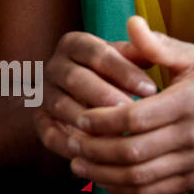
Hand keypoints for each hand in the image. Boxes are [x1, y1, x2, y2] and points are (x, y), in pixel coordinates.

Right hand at [34, 24, 157, 162]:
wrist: (99, 100)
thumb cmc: (124, 76)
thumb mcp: (133, 59)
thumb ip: (141, 49)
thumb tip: (148, 37)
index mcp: (74, 44)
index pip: (96, 53)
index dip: (123, 70)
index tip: (151, 88)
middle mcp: (54, 66)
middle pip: (75, 78)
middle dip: (104, 95)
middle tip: (130, 111)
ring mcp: (45, 94)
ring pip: (61, 106)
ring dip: (88, 122)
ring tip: (117, 137)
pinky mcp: (41, 120)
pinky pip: (49, 134)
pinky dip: (69, 146)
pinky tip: (97, 156)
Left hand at [63, 16, 193, 193]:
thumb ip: (157, 44)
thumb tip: (130, 22)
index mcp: (188, 103)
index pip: (135, 118)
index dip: (102, 120)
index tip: (78, 117)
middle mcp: (192, 137)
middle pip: (133, 152)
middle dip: (94, 149)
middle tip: (68, 141)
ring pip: (140, 178)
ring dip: (103, 173)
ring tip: (76, 162)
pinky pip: (154, 193)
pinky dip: (124, 190)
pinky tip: (102, 179)